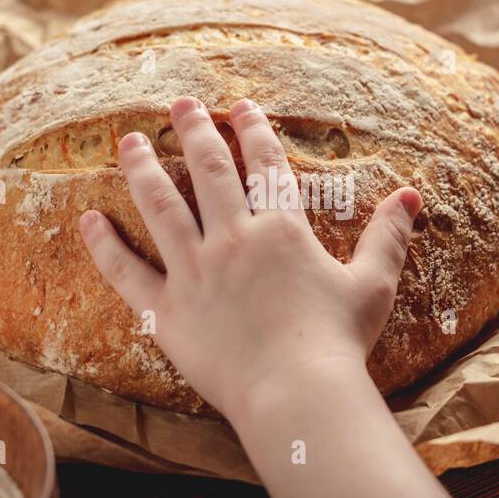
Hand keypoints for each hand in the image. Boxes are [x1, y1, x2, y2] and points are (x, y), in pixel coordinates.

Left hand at [77, 95, 421, 420]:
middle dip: (194, 131)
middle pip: (207, 172)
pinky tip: (86, 219)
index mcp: (281, 230)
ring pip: (160, 207)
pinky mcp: (166, 312)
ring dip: (143, 168)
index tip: (240, 107)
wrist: (297, 394)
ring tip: (130, 141)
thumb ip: (387, 236)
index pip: (264, 166)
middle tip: (180, 103)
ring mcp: (194, 273)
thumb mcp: (372, 285)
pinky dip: (103, 245)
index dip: (252, 131)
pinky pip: (126, 272)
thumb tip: (412, 195)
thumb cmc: (338, 343)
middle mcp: (233, 240)